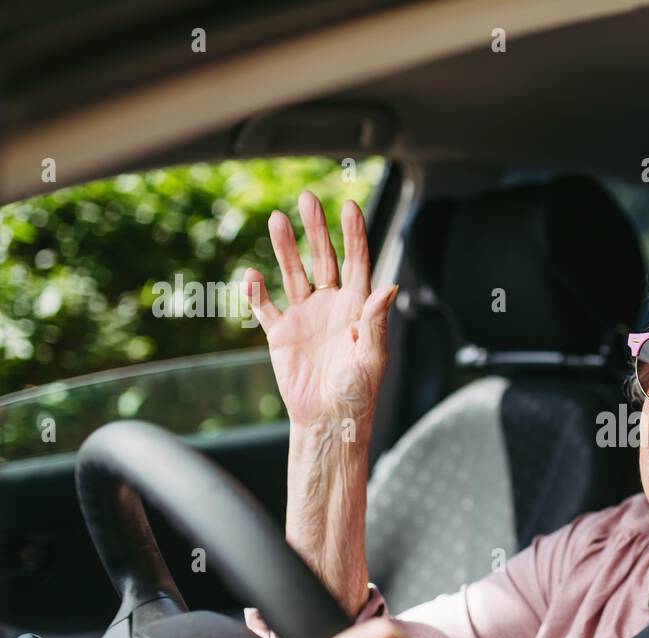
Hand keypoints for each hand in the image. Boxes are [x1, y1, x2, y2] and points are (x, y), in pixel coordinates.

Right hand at [243, 192, 397, 427]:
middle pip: (323, 258)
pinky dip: (257, 291)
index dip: (353, 235)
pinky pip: (265, 307)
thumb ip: (376, 321)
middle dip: (316, 229)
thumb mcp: (372, 357)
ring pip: (293, 273)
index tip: (349, 206)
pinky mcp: (280, 333)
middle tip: (307, 198)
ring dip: (284, 247)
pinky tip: (252, 274)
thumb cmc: (358, 393)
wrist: (330, 420)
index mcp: (357, 307)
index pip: (356, 263)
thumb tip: (390, 286)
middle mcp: (331, 305)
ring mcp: (304, 316)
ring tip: (276, 219)